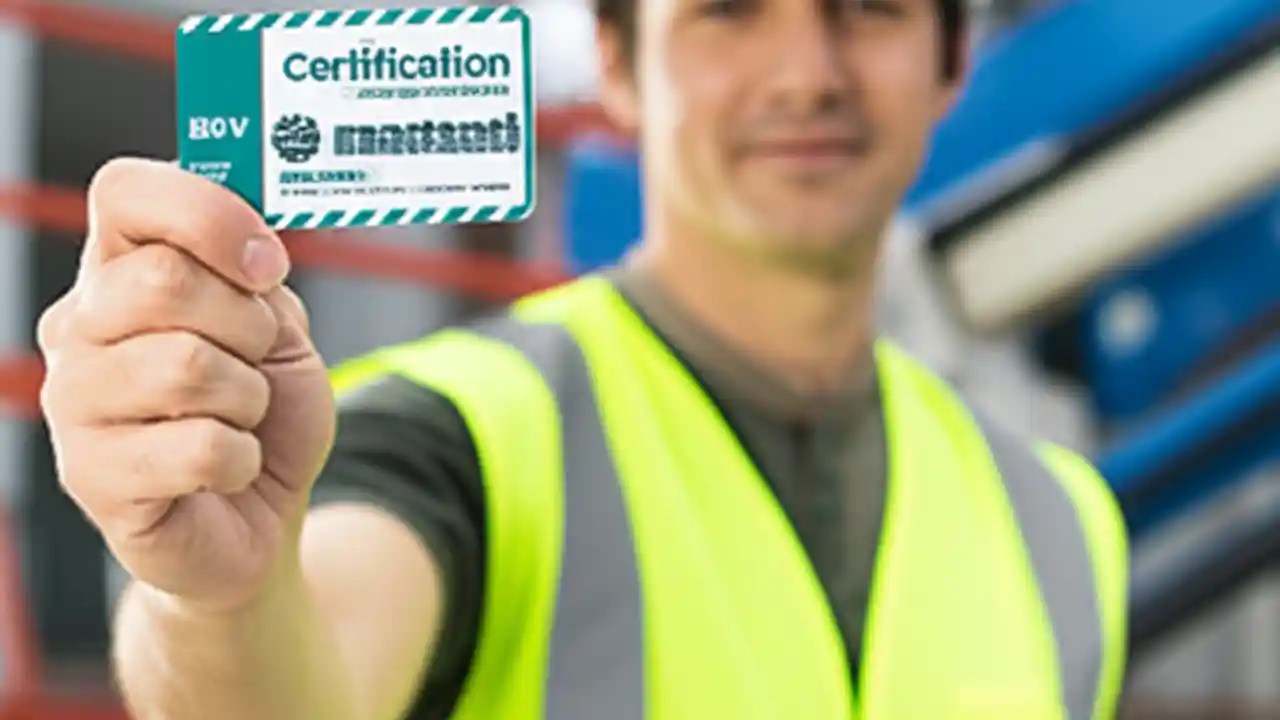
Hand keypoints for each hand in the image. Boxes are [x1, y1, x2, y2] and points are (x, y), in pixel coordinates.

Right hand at [38, 158, 335, 611]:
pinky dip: (242, 458)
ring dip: (247, 397)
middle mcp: (77, 328)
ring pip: (186, 366)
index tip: (268, 266)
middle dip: (248, 325)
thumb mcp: (278, 330)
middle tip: (255, 361)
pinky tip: (225, 468)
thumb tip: (251, 246)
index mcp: (118, 271)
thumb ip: (255, 278)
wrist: (257, 516)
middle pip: (163, 280)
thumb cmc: (262, 412)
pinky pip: (199, 445)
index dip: (209, 216)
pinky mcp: (90, 478)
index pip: (126, 192)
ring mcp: (72, 403)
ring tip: (237, 417)